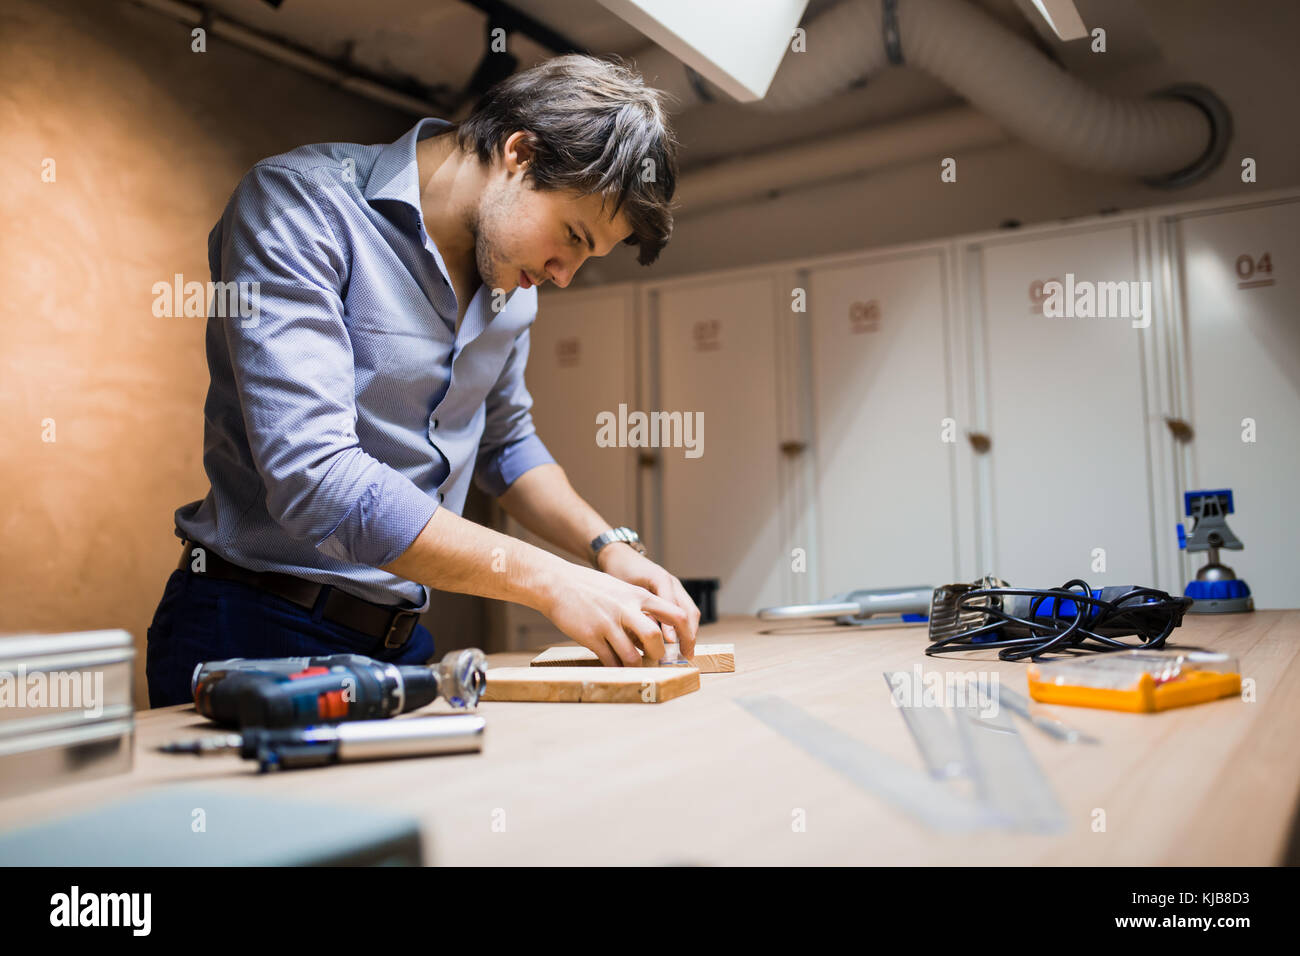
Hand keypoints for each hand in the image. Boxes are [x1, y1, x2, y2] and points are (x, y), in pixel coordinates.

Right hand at [539, 556, 694, 665]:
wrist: (557, 583)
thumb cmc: (591, 587)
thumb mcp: (622, 590)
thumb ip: (640, 608)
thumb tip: (655, 633)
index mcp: (639, 596)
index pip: (675, 615)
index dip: (685, 636)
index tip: (685, 651)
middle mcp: (626, 609)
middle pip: (655, 639)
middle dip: (658, 655)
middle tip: (655, 660)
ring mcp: (608, 624)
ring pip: (632, 656)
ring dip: (637, 666)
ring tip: (635, 667)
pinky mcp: (591, 637)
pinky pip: (610, 660)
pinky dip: (617, 668)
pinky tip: (616, 667)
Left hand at [595, 544, 699, 659]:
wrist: (620, 557)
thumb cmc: (618, 572)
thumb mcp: (624, 591)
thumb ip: (636, 608)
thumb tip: (648, 632)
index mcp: (659, 579)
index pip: (671, 605)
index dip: (671, 626)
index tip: (669, 643)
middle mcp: (672, 583)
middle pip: (689, 610)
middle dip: (689, 633)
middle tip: (686, 653)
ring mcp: (675, 587)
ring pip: (691, 612)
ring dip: (690, 632)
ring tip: (685, 651)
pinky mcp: (674, 593)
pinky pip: (685, 611)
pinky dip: (685, 627)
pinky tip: (679, 641)